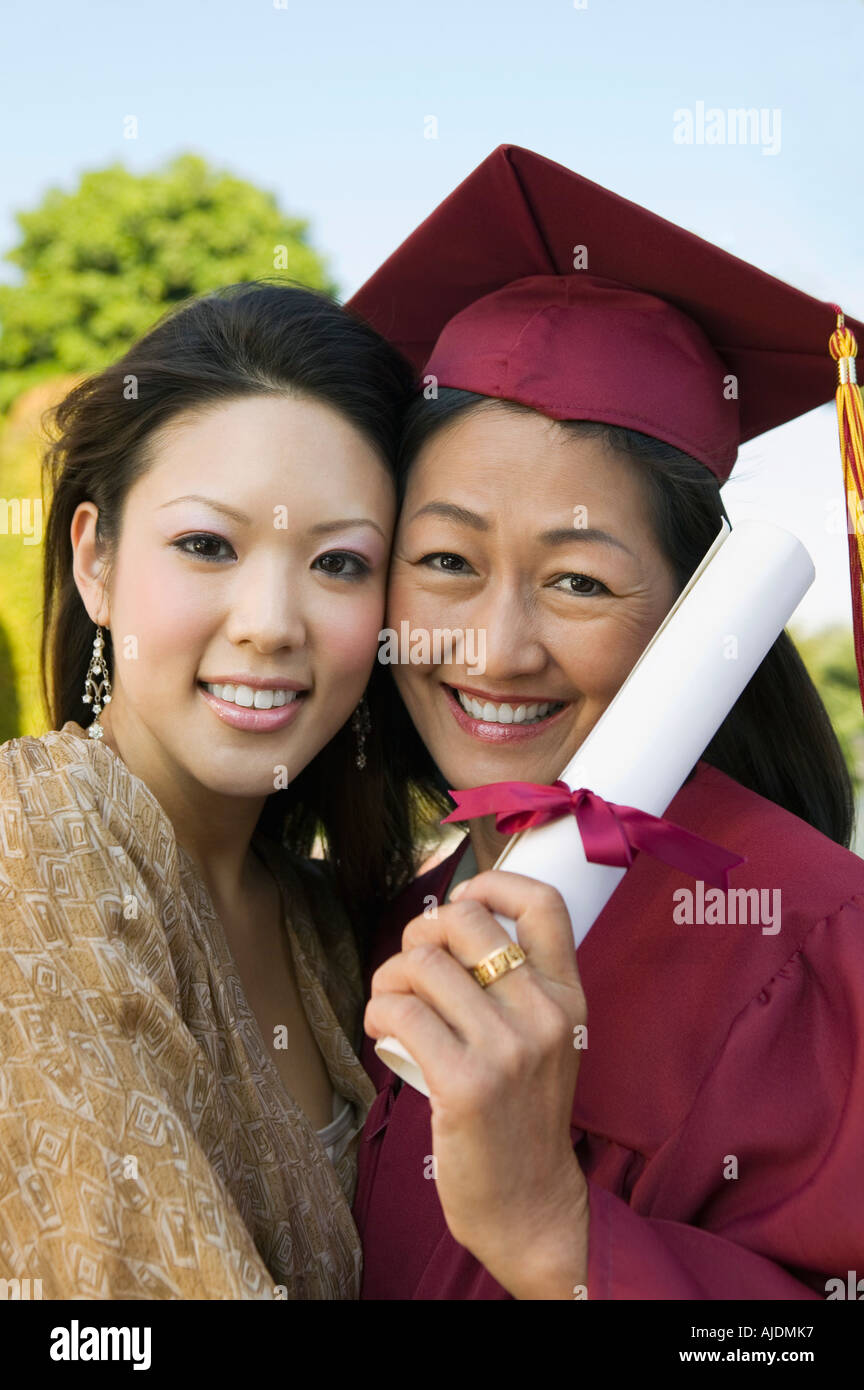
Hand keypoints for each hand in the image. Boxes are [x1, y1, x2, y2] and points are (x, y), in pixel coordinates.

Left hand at [364, 869, 589, 1298]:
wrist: (531, 1207)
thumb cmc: (521, 1118)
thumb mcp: (544, 1041)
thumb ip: (515, 986)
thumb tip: (449, 921)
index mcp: (567, 997)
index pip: (543, 903)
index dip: (492, 884)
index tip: (461, 905)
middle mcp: (544, 1015)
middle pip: (465, 920)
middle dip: (419, 934)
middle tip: (410, 972)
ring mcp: (508, 1049)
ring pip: (422, 965)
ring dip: (388, 980)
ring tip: (389, 1008)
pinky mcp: (466, 1084)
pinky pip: (401, 1013)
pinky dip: (377, 1014)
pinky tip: (381, 1032)